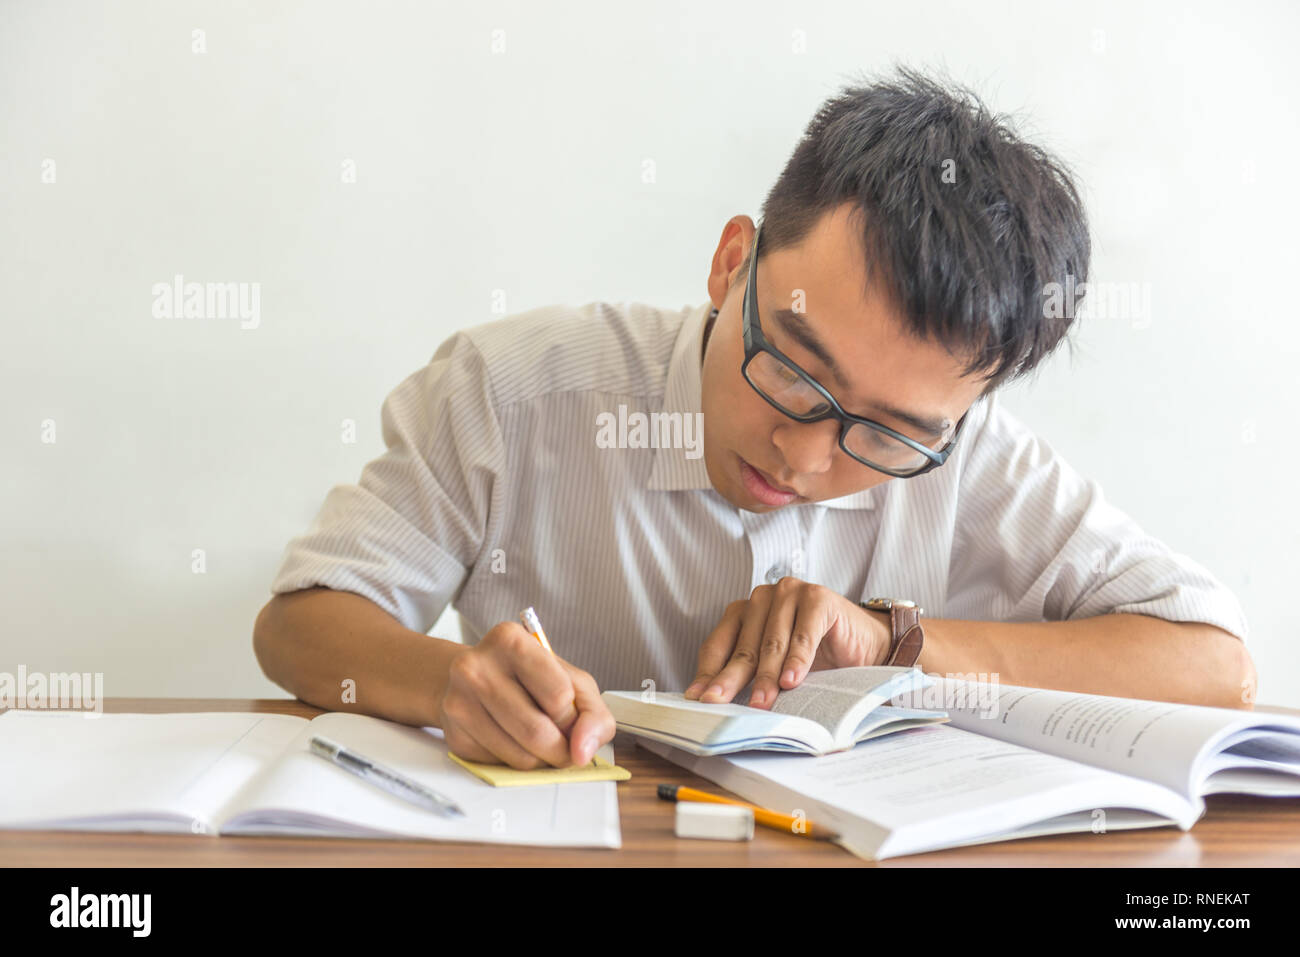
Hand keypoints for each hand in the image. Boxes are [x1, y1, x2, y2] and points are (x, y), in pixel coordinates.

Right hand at [438, 621, 615, 769]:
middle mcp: (476, 666)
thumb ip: (593, 714)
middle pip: (537, 731)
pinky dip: (516, 761)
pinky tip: (513, 740)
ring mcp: (458, 701)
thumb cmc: (529, 678)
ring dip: (541, 760)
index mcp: (510, 640)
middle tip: (565, 747)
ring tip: (540, 742)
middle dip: (561, 750)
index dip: (572, 717)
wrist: (475, 679)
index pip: (558, 696)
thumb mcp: (572, 680)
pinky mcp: (453, 734)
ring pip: (519, 756)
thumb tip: (583, 752)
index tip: (569, 717)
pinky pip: (499, 765)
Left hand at [683, 578, 891, 708]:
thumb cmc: (818, 657)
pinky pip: (803, 635)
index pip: (719, 644)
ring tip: (759, 704)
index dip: (708, 674)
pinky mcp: (818, 597)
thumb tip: (717, 701)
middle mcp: (763, 597)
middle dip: (731, 680)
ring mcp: (790, 593)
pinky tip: (792, 681)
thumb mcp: (776, 668)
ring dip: (766, 677)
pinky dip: (797, 661)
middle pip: (743, 647)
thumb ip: (750, 675)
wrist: (866, 645)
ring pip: (771, 643)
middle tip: (719, 703)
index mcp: (745, 612)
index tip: (698, 699)